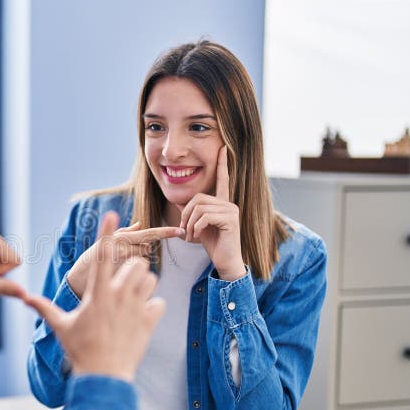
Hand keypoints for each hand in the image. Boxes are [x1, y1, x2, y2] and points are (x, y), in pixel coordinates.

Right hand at [25, 212, 166, 381]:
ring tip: (134, 299)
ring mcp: (136, 308)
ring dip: (145, 285)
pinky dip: (154, 308)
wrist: (104, 376)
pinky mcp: (149, 321)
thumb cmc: (81, 350)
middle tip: (124, 284)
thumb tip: (23, 298)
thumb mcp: (61, 327)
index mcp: (97, 293)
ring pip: (151, 279)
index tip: (112, 215)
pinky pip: (160, 303)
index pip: (102, 256)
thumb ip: (44, 308)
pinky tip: (143, 318)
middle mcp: (118, 296)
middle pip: (136, 264)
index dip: (107, 233)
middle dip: (133, 269)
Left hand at [179, 146, 244, 280]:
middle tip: (185, 230)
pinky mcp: (230, 220)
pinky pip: (204, 217)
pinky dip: (196, 228)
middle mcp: (229, 203)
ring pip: (199, 208)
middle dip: (185, 215)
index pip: (223, 178)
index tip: (223, 147)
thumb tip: (179, 200)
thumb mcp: (198, 226)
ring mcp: (231, 211)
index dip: (222, 163)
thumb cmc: (213, 244)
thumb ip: (190, 212)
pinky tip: (197, 237)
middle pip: (198, 198)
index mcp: (222, 203)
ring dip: (189, 224)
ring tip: (191, 236)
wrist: (225, 262)